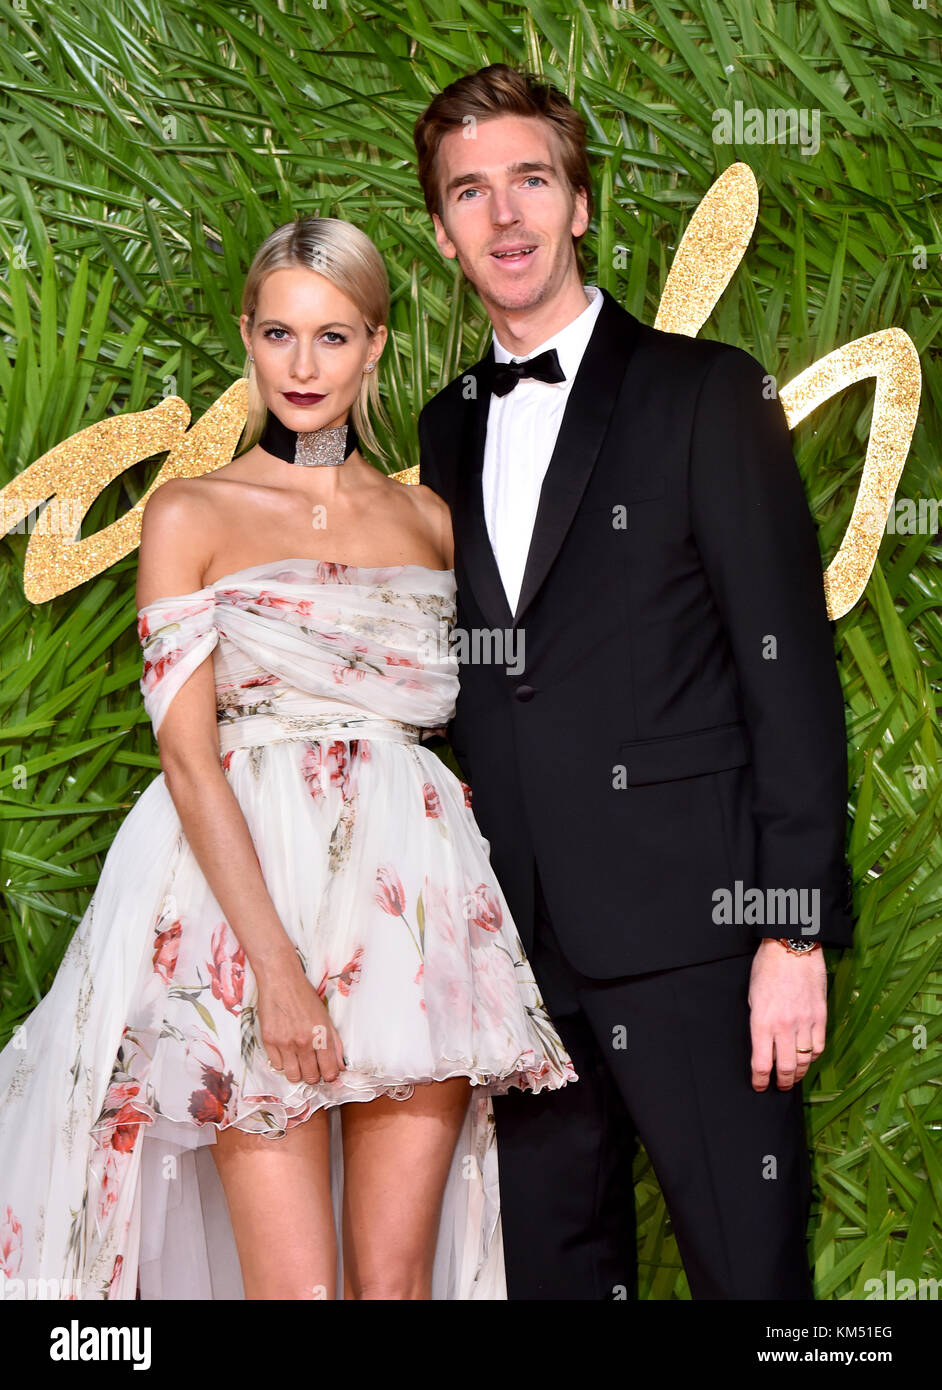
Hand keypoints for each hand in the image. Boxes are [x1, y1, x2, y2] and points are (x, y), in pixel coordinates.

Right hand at [255, 955, 344, 1085]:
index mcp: (321, 1036)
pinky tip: (285, 1050)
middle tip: (312, 1067)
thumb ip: (334, 1042)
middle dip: (313, 1076)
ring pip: (292, 1076)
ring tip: (298, 1061)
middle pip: (310, 1077)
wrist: (280, 980)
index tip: (327, 1074)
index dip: (329, 1076)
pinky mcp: (269, 1041)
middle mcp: (303, 1042)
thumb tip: (340, 1065)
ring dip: (297, 1072)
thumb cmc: (304, 995)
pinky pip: (277, 1065)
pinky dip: (282, 1061)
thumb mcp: (325, 1017)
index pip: (329, 1071)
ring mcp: (285, 1043)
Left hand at [748, 940, 826, 1090]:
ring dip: (798, 1074)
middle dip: (782, 1082)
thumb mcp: (752, 996)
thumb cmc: (766, 968)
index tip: (759, 1086)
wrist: (792, 948)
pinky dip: (813, 1057)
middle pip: (785, 1068)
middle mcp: (784, 1026)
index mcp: (762, 1022)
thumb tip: (762, 1042)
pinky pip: (819, 1046)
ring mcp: (805, 1022)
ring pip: (804, 1061)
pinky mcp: (820, 1016)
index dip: (760, 1080)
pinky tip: (807, 1059)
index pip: (762, 1063)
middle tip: (779, 1087)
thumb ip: (758, 1021)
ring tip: (793, 1078)